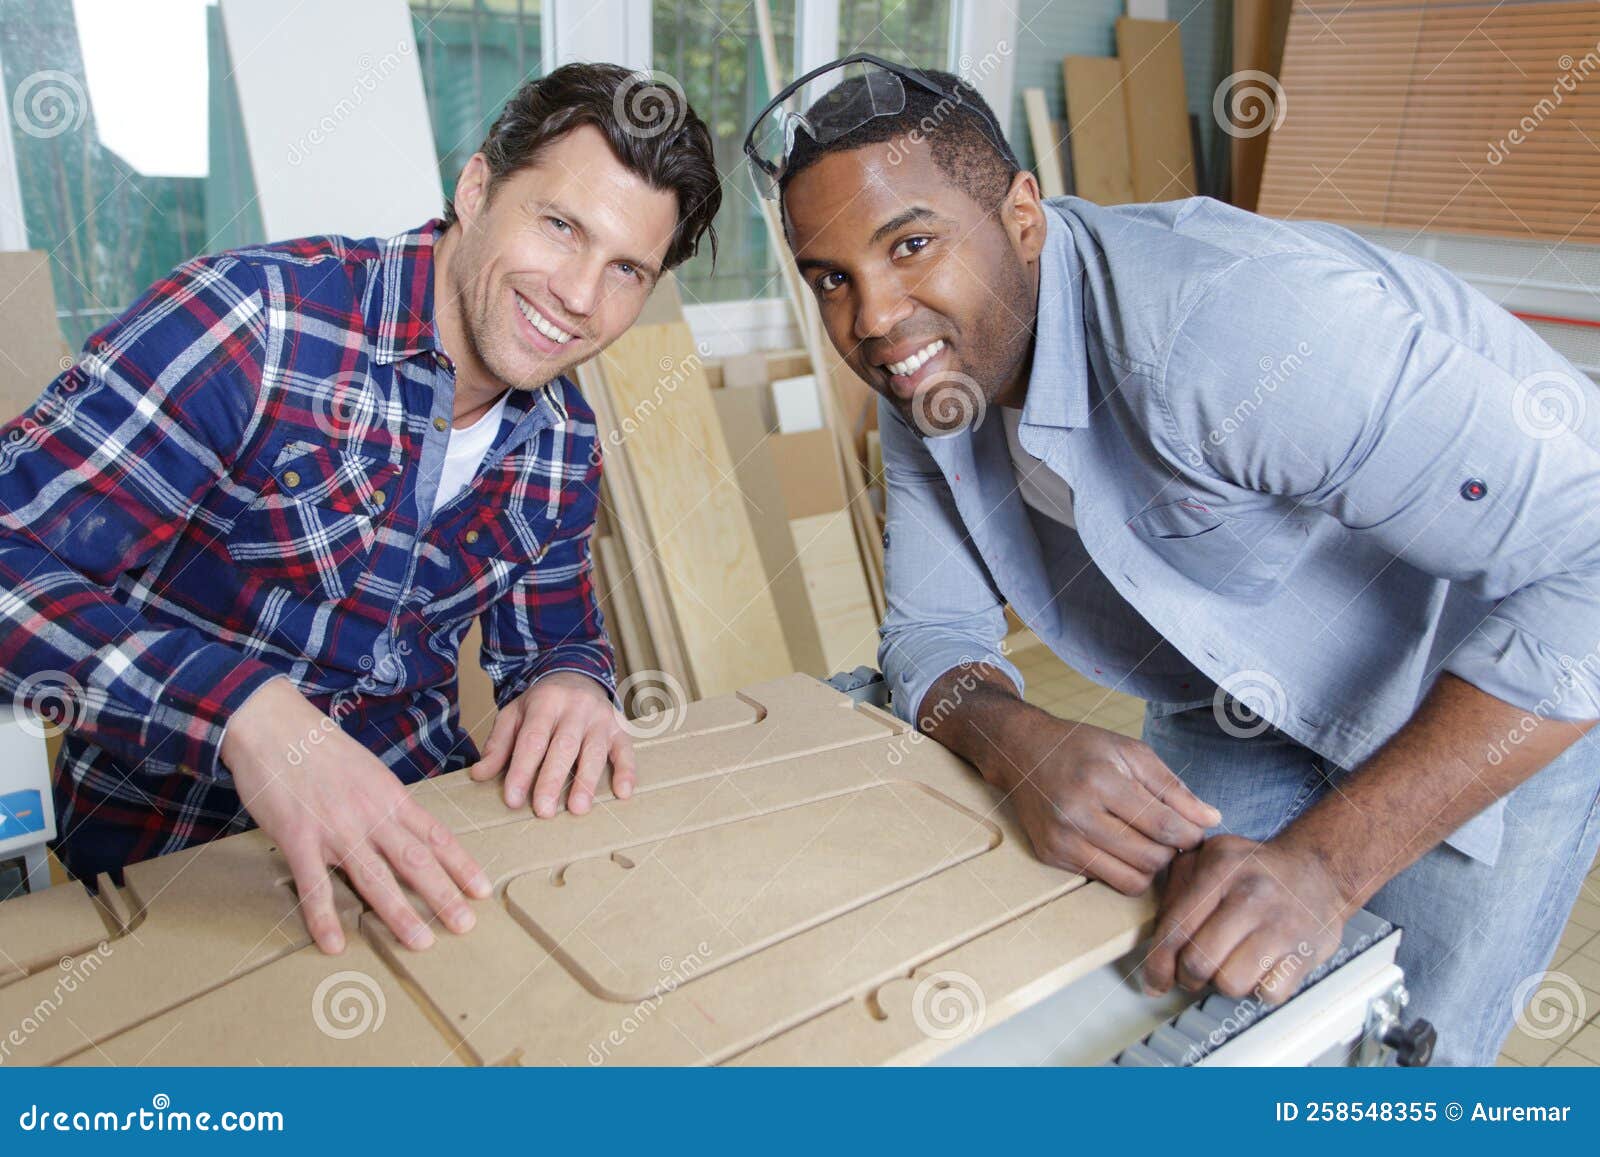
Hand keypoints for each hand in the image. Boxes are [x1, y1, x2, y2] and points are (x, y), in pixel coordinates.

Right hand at [223, 677, 490, 954]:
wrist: (273, 726)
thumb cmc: (321, 748)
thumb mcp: (368, 771)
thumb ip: (386, 803)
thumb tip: (406, 829)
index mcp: (390, 797)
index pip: (435, 836)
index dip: (461, 865)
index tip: (482, 890)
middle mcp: (371, 815)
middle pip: (415, 861)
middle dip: (443, 895)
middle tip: (466, 925)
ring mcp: (335, 829)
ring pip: (375, 878)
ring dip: (399, 913)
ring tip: (421, 942)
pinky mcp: (299, 839)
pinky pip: (314, 885)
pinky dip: (324, 917)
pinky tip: (334, 944)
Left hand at [468, 671, 635, 816]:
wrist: (577, 675)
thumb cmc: (542, 705)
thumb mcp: (515, 715)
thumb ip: (499, 745)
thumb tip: (479, 775)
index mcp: (545, 703)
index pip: (532, 740)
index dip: (521, 770)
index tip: (513, 800)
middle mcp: (575, 708)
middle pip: (563, 746)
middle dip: (552, 780)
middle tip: (543, 811)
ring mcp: (601, 717)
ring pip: (594, 750)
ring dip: (587, 781)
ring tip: (577, 809)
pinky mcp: (620, 727)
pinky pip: (626, 750)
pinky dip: (627, 771)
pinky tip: (623, 793)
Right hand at [988, 720, 1220, 894]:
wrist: (1024, 752)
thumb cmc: (1083, 749)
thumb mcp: (1132, 753)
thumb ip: (1173, 788)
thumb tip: (1211, 820)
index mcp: (1100, 781)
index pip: (1162, 826)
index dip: (1190, 835)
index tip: (1195, 831)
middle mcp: (1076, 814)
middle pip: (1149, 859)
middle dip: (1170, 852)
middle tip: (1169, 836)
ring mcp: (1060, 840)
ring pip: (1130, 880)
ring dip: (1148, 867)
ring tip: (1146, 842)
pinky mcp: (1051, 856)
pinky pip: (1105, 880)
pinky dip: (1121, 868)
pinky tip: (1118, 844)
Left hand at [1142, 835, 1349, 1003]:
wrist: (1318, 869)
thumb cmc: (1254, 870)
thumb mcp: (1207, 858)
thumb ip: (1174, 892)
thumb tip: (1153, 949)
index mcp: (1221, 868)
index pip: (1177, 928)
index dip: (1159, 964)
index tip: (1154, 982)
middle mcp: (1252, 894)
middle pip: (1199, 962)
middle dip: (1188, 976)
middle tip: (1194, 972)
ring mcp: (1282, 924)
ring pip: (1231, 983)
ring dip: (1224, 983)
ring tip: (1229, 964)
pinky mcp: (1306, 951)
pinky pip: (1267, 993)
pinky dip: (1258, 989)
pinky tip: (1258, 968)